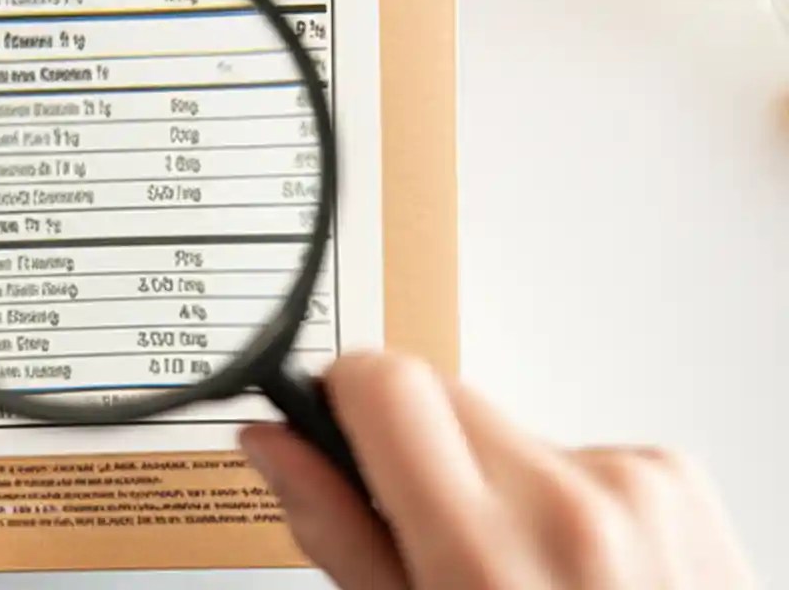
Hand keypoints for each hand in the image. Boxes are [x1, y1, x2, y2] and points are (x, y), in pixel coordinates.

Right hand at [239, 352, 756, 588]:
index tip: (339, 429)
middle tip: (431, 532)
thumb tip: (274, 443)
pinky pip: (574, 450)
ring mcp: (637, 484)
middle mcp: (571, 503)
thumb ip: (338, 534)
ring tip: (518, 566)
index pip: (384, 383)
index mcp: (489, 557)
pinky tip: (574, 562)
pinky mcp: (676, 477)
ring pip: (505, 426)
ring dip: (492, 478)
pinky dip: (559, 495)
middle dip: (415, 448)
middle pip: (442, 394)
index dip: (344, 397)